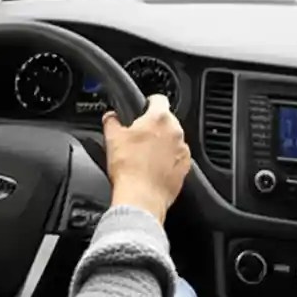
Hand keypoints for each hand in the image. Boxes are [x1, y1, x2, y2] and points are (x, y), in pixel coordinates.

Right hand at [102, 95, 190, 224]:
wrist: (141, 197)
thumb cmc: (128, 168)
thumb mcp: (112, 138)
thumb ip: (111, 121)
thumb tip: (110, 117)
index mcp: (159, 118)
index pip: (159, 99)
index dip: (148, 103)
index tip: (143, 109)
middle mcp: (176, 131)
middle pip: (166, 120)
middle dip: (154, 127)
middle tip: (138, 138)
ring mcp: (183, 150)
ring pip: (173, 139)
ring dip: (162, 143)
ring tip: (145, 156)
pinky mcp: (186, 167)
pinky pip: (177, 157)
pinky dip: (168, 160)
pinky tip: (154, 168)